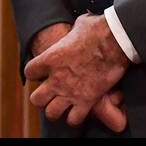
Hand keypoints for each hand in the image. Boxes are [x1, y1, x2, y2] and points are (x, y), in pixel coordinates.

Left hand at [25, 13, 130, 128]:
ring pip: (52, 113)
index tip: (42, 72)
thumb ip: (72, 33)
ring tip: (62, 104)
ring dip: (56, 109)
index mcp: (51, 58)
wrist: (116, 40)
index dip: (35, 73)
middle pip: (36, 99)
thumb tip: (78, 29)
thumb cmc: (98, 29)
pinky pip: (74, 119)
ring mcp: (71, 91)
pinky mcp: (87, 100)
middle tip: (50, 92)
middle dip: (42, 97)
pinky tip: (79, 110)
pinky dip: (75, 117)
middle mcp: (57, 78)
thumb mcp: (79, 25)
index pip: (29, 72)